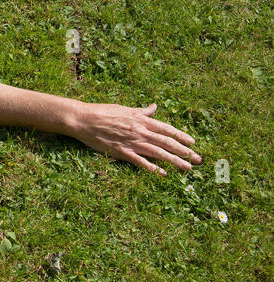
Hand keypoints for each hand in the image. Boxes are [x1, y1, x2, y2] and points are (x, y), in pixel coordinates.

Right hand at [69, 102, 200, 174]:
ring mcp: (132, 142)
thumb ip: (142, 111)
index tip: (193, 143)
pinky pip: (141, 162)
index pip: (167, 129)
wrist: (83, 119)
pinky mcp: (122, 152)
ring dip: (175, 161)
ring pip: (159, 153)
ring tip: (188, 168)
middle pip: (167, 143)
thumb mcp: (125, 108)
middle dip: (185, 151)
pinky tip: (163, 174)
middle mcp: (140, 131)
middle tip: (199, 159)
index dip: (181, 136)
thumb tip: (154, 107)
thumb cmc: (102, 112)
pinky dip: (153, 168)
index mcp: (141, 120)